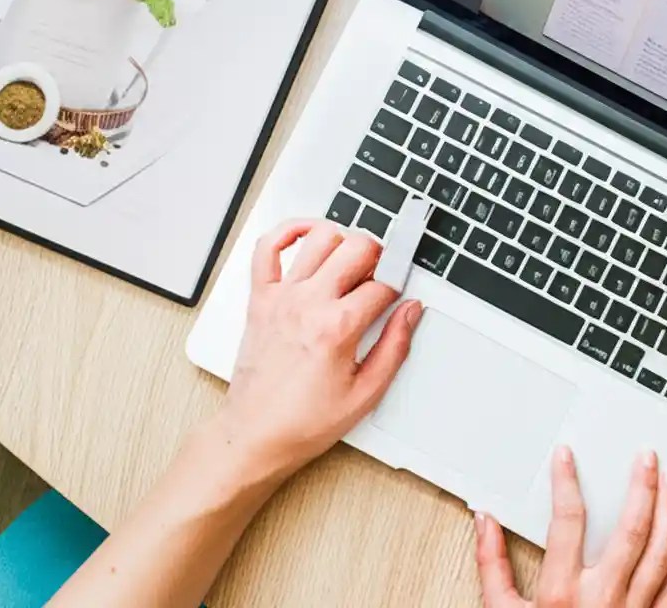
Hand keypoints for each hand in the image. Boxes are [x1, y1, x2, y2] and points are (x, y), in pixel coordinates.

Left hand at [217, 219, 422, 481]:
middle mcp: (307, 304)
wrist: (255, 435)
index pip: (383, 285)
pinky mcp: (260, 299)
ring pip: (320, 238)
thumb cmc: (304, 421)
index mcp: (337, 328)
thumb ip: (395, 346)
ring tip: (351, 261)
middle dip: (378, 255)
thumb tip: (411, 312)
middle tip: (381, 275)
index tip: (402, 294)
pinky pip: (268, 247)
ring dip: (343, 241)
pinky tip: (308, 236)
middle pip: (356, 247)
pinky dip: (289, 231)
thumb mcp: (366, 393)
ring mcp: (281, 297)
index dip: (399, 287)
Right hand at [475, 447, 666, 607]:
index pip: (567, 522)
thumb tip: (486, 522)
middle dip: (641, 487)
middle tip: (646, 458)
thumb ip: (493, 565)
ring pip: (661, 552)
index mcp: (562, 593)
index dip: (566, 483)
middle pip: (630, 531)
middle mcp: (603, 599)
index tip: (567, 457)